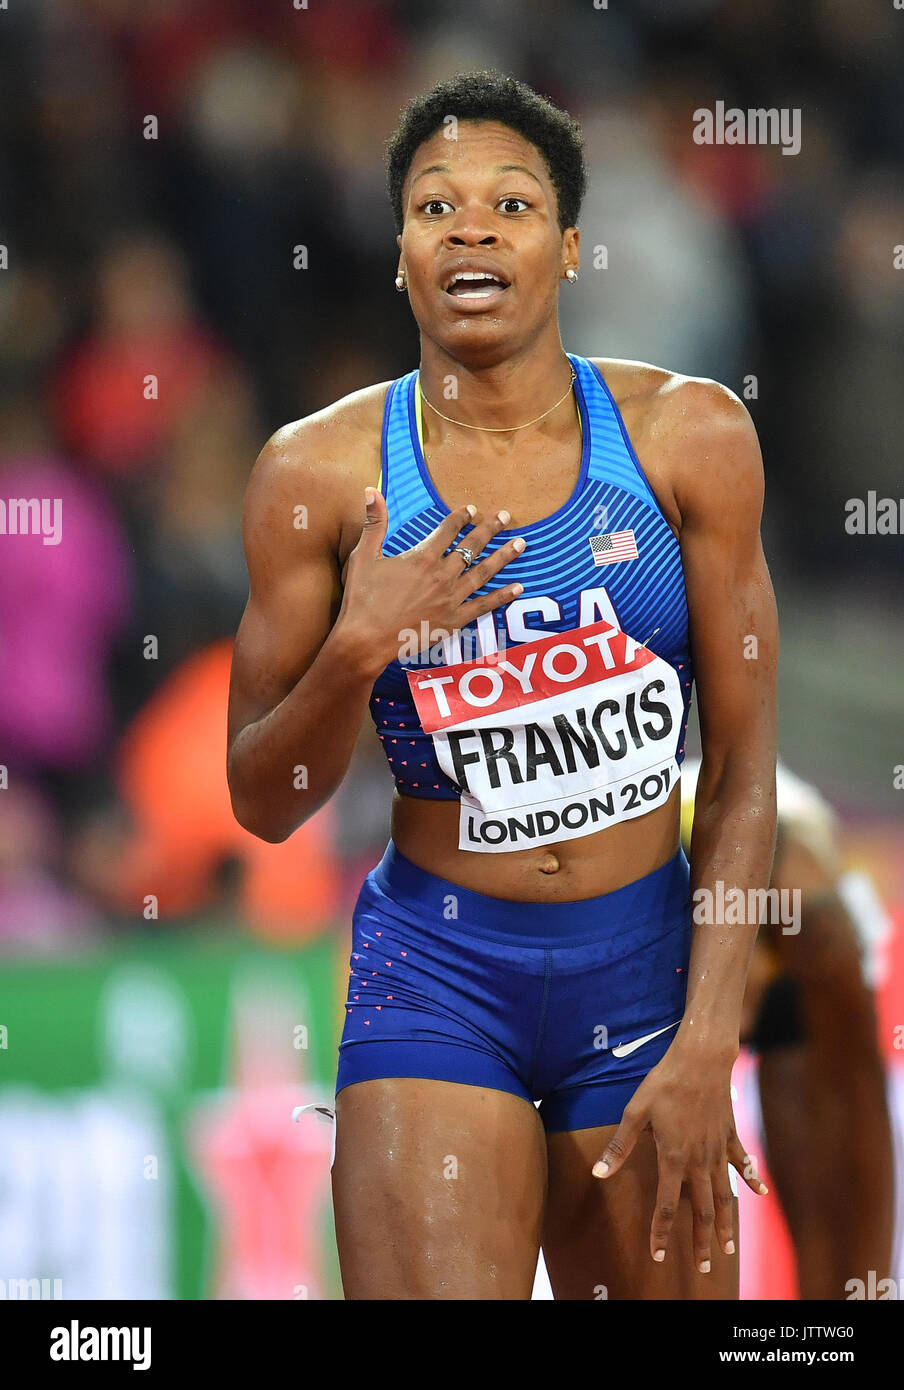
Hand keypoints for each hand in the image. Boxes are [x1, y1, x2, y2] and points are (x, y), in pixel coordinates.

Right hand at [338, 488, 525, 670]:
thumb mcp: (364, 557)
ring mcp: (450, 598)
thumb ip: (374, 523)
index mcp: (422, 557)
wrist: (365, 640)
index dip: (461, 517)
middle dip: (490, 529)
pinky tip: (518, 587)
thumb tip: (373, 491)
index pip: (448, 529)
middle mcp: (441, 575)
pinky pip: (483, 606)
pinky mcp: (453, 621)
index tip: (472, 509)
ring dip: (504, 557)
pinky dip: (502, 596)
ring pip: (484, 572)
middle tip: (506, 517)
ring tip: (521, 544)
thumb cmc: (361, 599)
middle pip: (472, 546)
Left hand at [591, 1040, 767, 1272]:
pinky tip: (761, 1193)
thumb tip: (598, 1173)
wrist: (701, 1059)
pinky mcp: (731, 1135)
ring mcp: (718, 1150)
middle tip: (705, 1268)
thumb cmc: (665, 1082)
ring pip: (725, 1195)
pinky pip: (742, 1163)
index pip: (667, 1205)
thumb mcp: (636, 1112)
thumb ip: (619, 1146)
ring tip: (729, 1248)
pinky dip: (751, 1179)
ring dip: (727, 1223)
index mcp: (673, 1158)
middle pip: (702, 1210)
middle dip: (702, 1241)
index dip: (663, 1232)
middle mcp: (699, 1161)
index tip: (660, 1254)